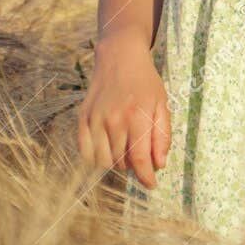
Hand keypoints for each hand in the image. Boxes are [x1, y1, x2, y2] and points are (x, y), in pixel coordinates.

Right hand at [76, 41, 171, 189]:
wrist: (119, 60)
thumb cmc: (146, 83)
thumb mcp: (162, 105)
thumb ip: (162, 136)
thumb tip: (159, 164)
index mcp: (137, 117)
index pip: (141, 159)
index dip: (146, 177)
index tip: (151, 185)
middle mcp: (114, 120)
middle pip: (122, 162)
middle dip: (133, 165)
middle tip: (139, 154)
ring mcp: (95, 120)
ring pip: (103, 161)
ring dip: (116, 162)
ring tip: (125, 149)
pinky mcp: (82, 119)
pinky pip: (86, 152)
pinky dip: (96, 157)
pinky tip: (107, 148)